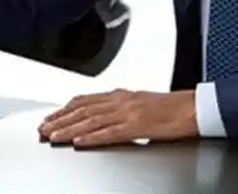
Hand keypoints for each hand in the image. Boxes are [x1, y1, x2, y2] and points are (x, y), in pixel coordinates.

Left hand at [37, 89, 197, 147]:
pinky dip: (92, 137)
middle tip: (43, 128)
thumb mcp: (139, 102)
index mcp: (120, 95)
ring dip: (69, 129)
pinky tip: (79, 142)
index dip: (64, 109)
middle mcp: (120, 101)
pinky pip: (110, 133)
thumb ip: (120, 106)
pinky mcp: (138, 126)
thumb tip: (103, 114)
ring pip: (91, 121)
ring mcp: (128, 113)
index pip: (84, 101)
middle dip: (60, 120)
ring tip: (54, 136)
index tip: (50, 117)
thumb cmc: (171, 107)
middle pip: (82, 111)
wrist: (194, 107)